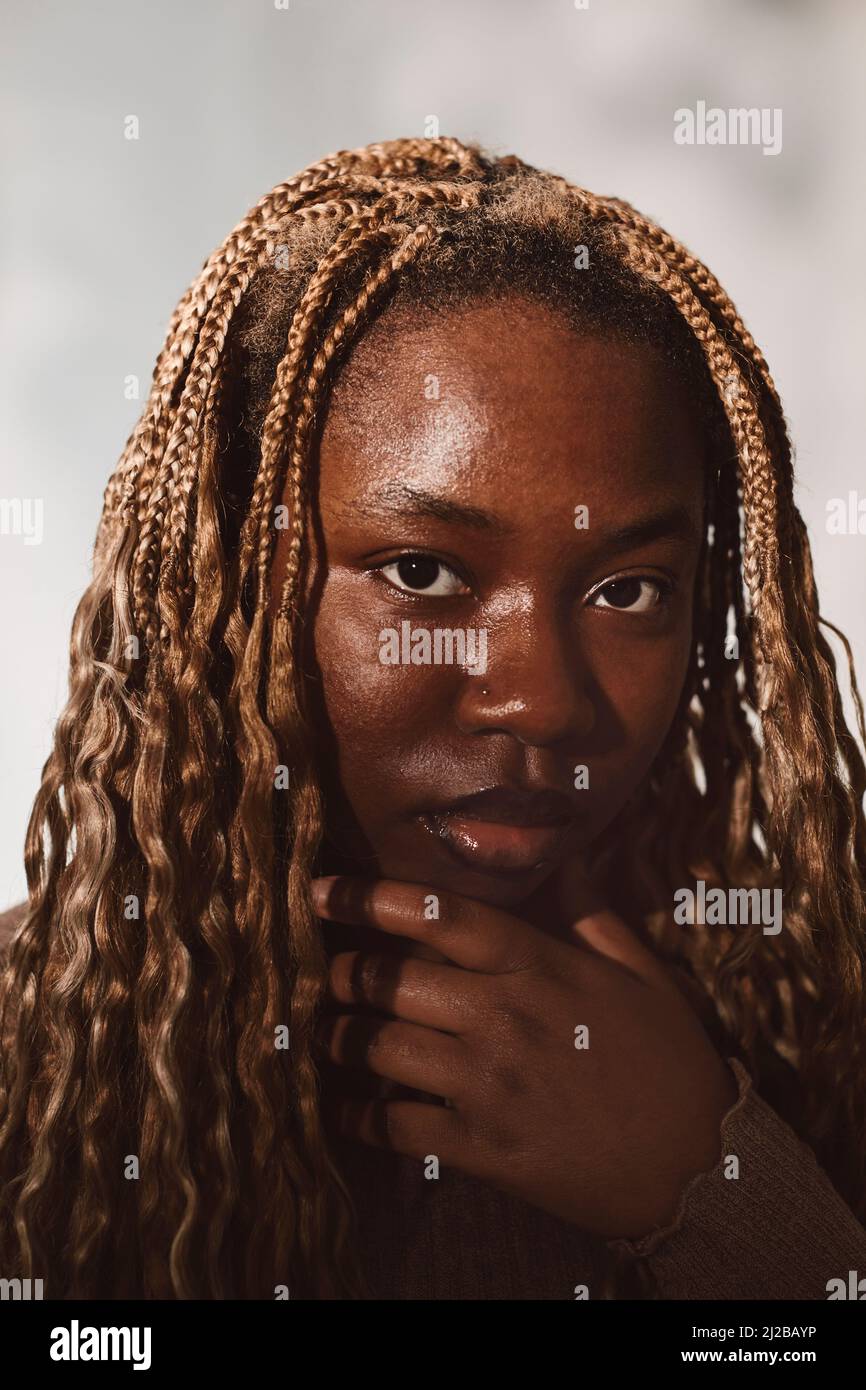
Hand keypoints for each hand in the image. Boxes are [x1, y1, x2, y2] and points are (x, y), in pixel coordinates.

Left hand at [312, 875, 737, 1240]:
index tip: (322, 890)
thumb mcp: (642, 974)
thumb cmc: (670, 1062)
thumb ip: (592, 912)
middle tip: (327, 970)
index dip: (369, 897)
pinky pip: (396, 1126)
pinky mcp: (482, 1149)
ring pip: (382, 1049)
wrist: (698, 1168)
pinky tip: (346, 1108)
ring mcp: (490, 1086)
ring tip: (329, 1033)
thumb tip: (567, 853)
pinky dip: (360, 1117)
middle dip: (343, 973)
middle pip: (391, 981)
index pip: (439, 917)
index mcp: (540, 968)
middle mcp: (505, 1019)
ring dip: (342, 1039)